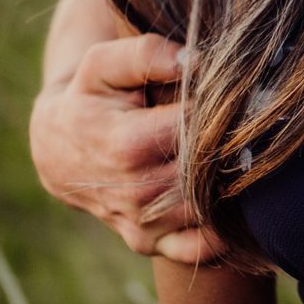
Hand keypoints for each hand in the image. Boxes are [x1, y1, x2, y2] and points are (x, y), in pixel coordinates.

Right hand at [29, 34, 224, 263]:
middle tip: (245, 125)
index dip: (221, 111)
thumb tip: (193, 62)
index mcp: (126, 146)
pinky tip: (227, 197)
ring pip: (212, 208)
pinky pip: (201, 248)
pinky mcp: (149, 244)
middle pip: (211, 172)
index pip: (199, 130)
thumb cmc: (89, 99)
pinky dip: (223, 230)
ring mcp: (143, 224)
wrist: (58, 151)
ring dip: (231, 184)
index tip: (232, 96)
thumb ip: (145, 55)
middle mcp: (136, 193)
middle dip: (231, 147)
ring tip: (236, 154)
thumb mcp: (102, 65)